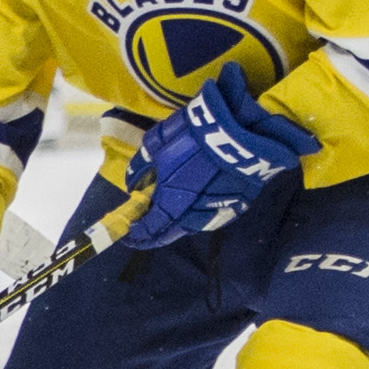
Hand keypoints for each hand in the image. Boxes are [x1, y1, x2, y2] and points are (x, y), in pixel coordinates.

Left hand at [124, 62, 317, 250]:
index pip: (148, 231)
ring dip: (177, 222)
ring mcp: (218, 213)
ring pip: (191, 225)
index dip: (135, 235)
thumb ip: (141, 168)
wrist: (241, 132)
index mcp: (170, 206)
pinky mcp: (238, 205)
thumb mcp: (155, 145)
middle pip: (170, 234)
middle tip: (144, 230)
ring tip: (169, 213)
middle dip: (155, 235)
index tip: (127, 235)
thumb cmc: (192, 138)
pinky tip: (194, 203)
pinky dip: (199, 212)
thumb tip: (133, 183)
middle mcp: (193, 217)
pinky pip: (212, 214)